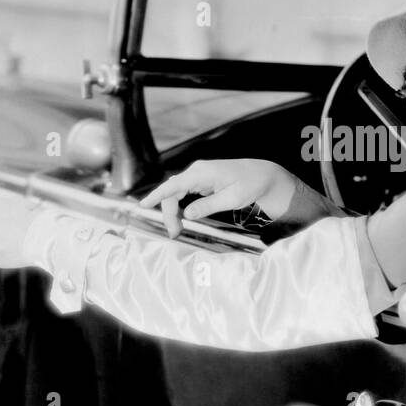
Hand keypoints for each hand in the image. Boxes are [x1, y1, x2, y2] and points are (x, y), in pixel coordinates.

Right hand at [137, 158, 296, 237]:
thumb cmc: (250, 184)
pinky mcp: (201, 181)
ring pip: (176, 194)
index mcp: (202, 173)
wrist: (262, 175)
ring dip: (173, 211)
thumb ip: (208, 206)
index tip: (143, 205)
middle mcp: (196, 172)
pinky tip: (181, 218)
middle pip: (171, 192)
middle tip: (174, 233)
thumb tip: (187, 214)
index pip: (173, 185)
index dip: (157, 195)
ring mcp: (198, 175)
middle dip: (168, 213)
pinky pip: (183, 193)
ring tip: (177, 230)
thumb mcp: (232, 199)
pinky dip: (179, 206)